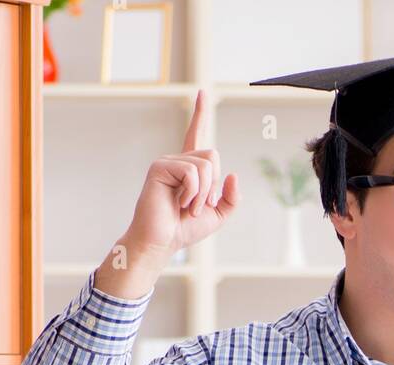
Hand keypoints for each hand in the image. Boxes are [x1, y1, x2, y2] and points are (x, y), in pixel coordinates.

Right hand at [122, 89, 239, 266]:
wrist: (162, 242)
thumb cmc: (183, 229)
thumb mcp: (217, 215)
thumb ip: (231, 198)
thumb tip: (234, 175)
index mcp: (190, 168)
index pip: (196, 134)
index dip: (200, 114)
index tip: (201, 93)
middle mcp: (178, 160)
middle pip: (213, 155)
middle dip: (213, 186)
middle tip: (198, 206)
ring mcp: (168, 162)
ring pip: (205, 165)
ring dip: (203, 194)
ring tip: (188, 208)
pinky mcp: (159, 167)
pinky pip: (192, 172)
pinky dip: (192, 193)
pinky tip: (179, 203)